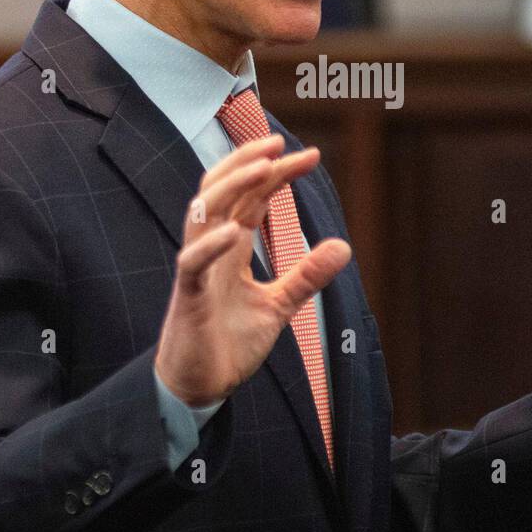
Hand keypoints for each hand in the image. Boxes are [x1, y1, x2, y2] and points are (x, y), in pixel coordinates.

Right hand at [155, 134, 351, 406]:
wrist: (199, 388)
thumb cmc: (228, 343)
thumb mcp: (278, 306)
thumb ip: (305, 276)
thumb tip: (344, 245)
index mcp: (230, 248)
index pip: (250, 197)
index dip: (276, 172)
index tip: (310, 156)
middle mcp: (210, 249)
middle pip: (222, 189)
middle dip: (249, 162)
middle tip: (282, 144)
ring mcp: (197, 270)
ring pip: (203, 212)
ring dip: (231, 186)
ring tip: (263, 167)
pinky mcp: (188, 298)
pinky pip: (192, 263)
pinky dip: (211, 245)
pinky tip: (234, 230)